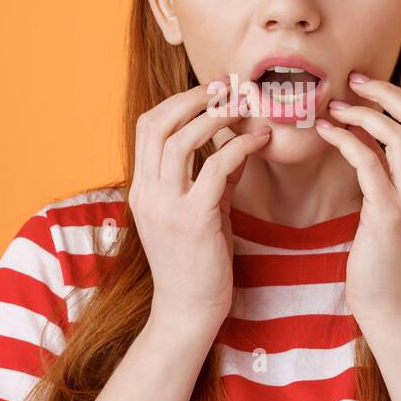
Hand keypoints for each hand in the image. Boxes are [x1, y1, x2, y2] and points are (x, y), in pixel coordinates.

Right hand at [129, 80, 271, 338]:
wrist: (188, 311)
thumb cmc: (196, 263)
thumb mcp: (201, 212)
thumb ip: (214, 179)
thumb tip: (236, 147)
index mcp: (143, 188)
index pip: (147, 127)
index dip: (176, 102)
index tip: (208, 92)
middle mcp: (147, 193)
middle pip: (157, 125)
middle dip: (191, 99)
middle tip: (224, 89)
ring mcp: (167, 206)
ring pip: (181, 141)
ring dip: (214, 116)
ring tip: (241, 107)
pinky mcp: (193, 220)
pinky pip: (214, 169)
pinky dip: (237, 147)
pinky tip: (258, 140)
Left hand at [312, 72, 400, 325]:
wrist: (393, 306)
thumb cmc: (391, 258)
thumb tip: (377, 133)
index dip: (399, 97)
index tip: (369, 85)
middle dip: (386, 92)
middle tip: (353, 81)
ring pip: (397, 135)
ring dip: (361, 115)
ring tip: (334, 109)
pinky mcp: (389, 215)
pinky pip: (368, 161)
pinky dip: (346, 140)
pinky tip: (327, 133)